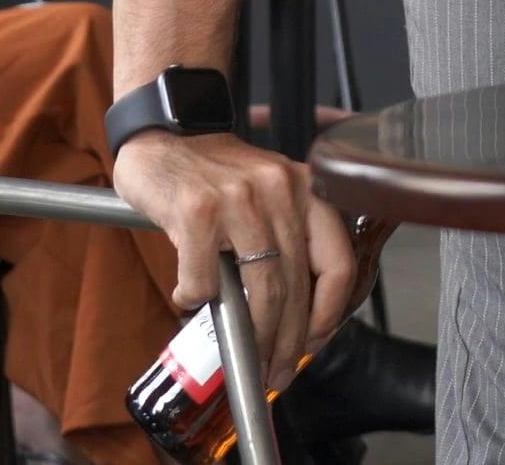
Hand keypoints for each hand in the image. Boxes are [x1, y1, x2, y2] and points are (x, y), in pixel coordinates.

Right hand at [112, 130, 365, 376]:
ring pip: (259, 287)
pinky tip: (188, 298)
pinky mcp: (197, 208)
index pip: (337, 260)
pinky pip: (203, 276)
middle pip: (296, 283)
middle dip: (288, 339)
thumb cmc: (215, 176)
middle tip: (277, 370)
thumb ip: (284, 242)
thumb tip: (294, 318)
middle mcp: (279, 189)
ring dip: (253, 335)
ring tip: (245, 356)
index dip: (328, 311)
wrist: (166, 133)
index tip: (313, 341)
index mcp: (305, 189)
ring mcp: (239, 197)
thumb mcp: (266, 197)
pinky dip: (195, 298)